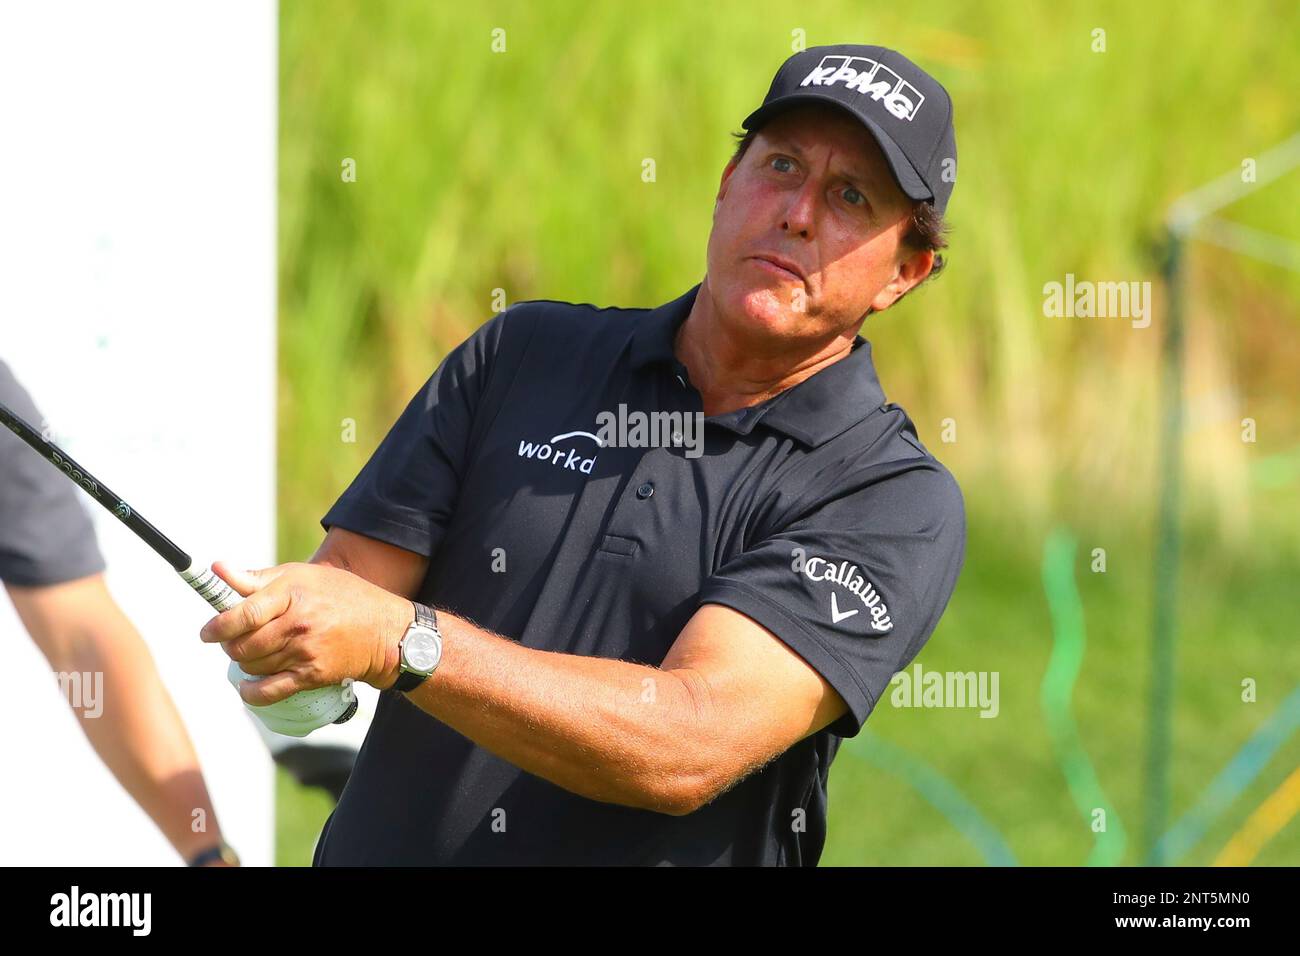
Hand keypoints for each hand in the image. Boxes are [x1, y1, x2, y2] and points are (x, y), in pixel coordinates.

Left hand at [199, 561, 410, 705]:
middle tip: (233, 641)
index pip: (243, 613)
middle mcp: (298, 623)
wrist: (384, 631)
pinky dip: (251, 692)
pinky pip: (268, 692)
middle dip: (229, 645)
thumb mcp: (303, 576)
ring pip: (252, 666)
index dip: (218, 625)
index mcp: (293, 593)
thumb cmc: (342, 597)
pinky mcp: (311, 675)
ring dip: (244, 663)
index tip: (208, 631)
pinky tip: (249, 685)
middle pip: (242, 644)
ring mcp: (305, 651)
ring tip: (252, 654)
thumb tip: (216, 570)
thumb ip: (257, 578)